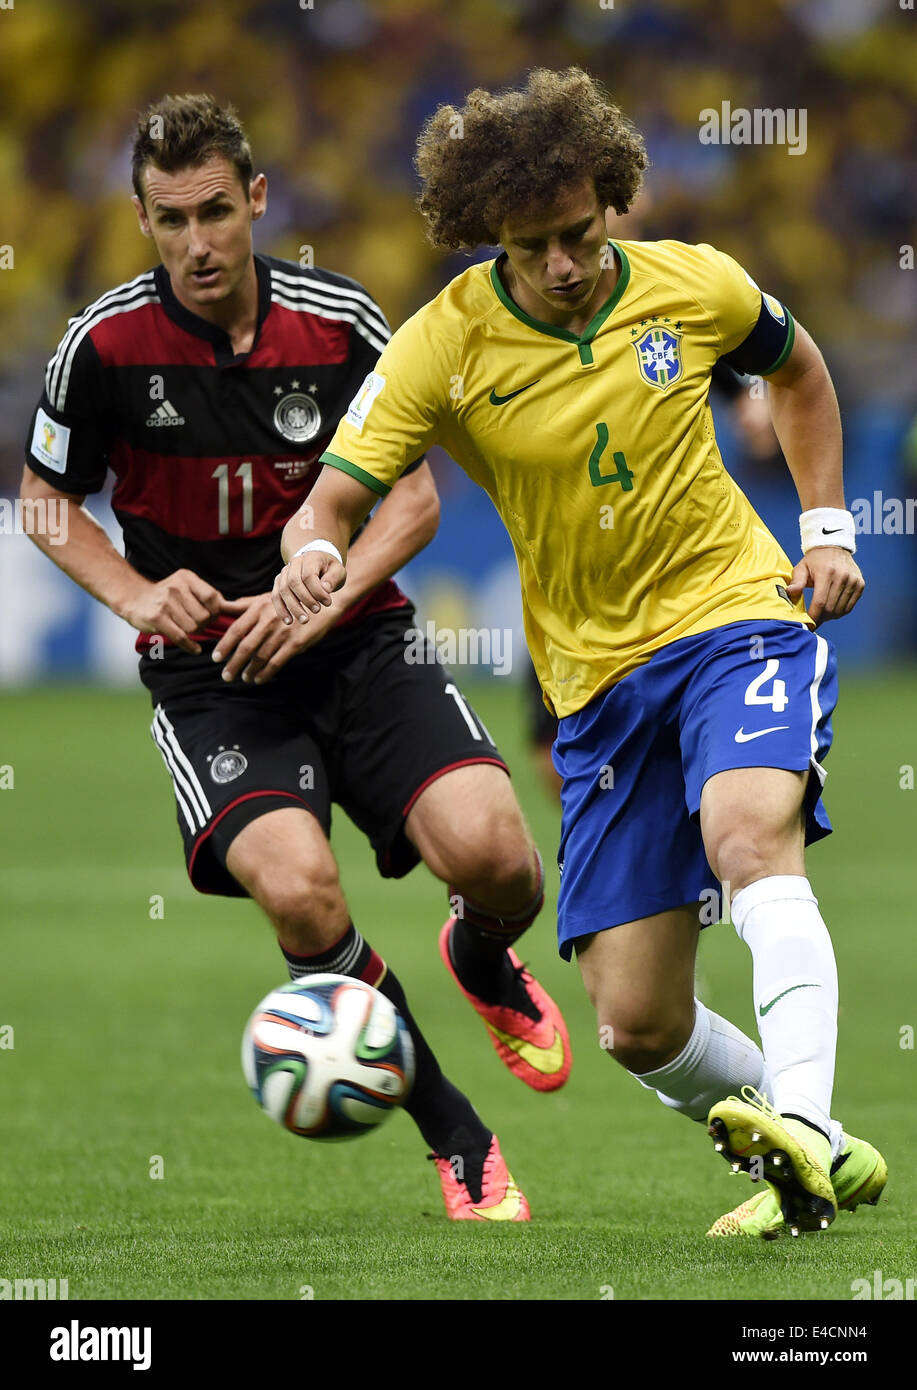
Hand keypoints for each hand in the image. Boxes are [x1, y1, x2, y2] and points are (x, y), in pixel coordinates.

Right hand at [120, 568, 244, 653]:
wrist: (134, 598)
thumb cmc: (166, 595)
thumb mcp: (187, 587)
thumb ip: (210, 596)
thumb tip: (240, 608)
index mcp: (186, 578)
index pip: (213, 597)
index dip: (216, 611)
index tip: (212, 616)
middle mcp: (176, 588)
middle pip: (204, 616)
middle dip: (205, 624)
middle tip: (197, 624)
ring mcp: (165, 603)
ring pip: (194, 628)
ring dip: (195, 634)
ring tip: (188, 629)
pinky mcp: (156, 618)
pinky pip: (181, 637)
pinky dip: (191, 646)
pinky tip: (195, 649)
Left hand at [213, 592, 342, 682]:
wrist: (322, 603)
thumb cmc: (292, 600)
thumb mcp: (269, 597)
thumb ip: (247, 604)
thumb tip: (226, 607)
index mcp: (259, 609)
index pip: (236, 630)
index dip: (224, 645)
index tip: (216, 658)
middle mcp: (269, 621)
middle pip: (246, 646)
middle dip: (234, 664)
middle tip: (226, 676)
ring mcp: (283, 633)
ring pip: (260, 657)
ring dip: (249, 671)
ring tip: (243, 678)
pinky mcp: (296, 644)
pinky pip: (276, 662)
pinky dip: (265, 673)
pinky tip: (259, 679)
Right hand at [272, 550, 345, 624]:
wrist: (317, 563)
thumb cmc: (329, 569)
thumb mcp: (338, 571)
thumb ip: (333, 578)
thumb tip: (325, 589)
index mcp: (309, 558)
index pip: (308, 575)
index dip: (317, 591)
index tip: (328, 602)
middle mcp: (294, 563)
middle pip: (293, 582)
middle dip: (305, 599)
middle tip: (317, 611)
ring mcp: (284, 572)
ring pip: (283, 590)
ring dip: (293, 607)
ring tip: (304, 620)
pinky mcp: (279, 582)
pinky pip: (276, 596)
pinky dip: (281, 609)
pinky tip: (289, 621)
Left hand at [785, 548, 864, 624]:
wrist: (834, 547)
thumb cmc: (814, 560)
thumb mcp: (801, 567)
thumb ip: (796, 581)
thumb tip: (789, 592)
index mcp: (826, 573)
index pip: (820, 601)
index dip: (814, 616)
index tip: (808, 624)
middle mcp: (842, 576)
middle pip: (831, 607)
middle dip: (821, 618)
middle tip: (813, 621)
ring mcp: (853, 581)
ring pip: (841, 609)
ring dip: (830, 616)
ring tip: (822, 615)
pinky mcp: (860, 584)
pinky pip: (850, 606)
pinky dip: (840, 612)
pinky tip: (832, 610)